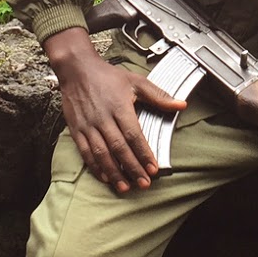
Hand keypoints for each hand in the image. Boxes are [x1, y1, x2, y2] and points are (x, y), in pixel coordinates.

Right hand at [45, 28, 186, 194]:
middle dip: (132, 168)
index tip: (153, 168)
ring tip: (125, 187)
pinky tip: (105, 176)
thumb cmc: (107, 76)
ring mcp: (88, 125)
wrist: (77, 69)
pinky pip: (85, 152)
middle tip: (144, 183)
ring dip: (114, 172)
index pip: (134, 135)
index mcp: (119, 107)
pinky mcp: (77, 129)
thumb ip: (159, 96)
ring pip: (101, 153)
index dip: (144, 153)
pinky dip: (95, 166)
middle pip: (119, 148)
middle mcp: (103, 118)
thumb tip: (181, 104)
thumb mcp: (136, 82)